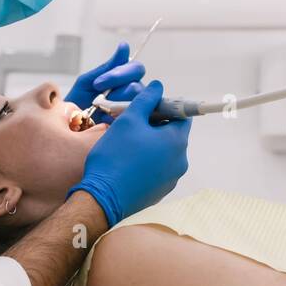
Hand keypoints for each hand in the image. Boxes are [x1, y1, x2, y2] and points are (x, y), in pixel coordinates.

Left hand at [64, 42, 145, 123]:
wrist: (69, 126)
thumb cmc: (79, 102)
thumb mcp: (88, 82)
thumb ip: (107, 67)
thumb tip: (125, 46)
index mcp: (125, 80)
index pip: (136, 68)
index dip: (118, 74)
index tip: (97, 83)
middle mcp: (134, 94)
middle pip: (137, 84)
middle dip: (115, 88)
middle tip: (97, 95)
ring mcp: (135, 110)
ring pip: (136, 100)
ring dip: (114, 102)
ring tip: (99, 109)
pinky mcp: (132, 124)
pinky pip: (133, 116)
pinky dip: (116, 116)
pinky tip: (105, 119)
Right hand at [68, 80, 191, 225]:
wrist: (103, 198)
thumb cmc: (115, 156)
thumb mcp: (128, 120)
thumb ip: (146, 100)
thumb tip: (158, 87)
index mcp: (177, 141)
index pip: (182, 115)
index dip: (165, 107)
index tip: (146, 106)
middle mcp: (180, 161)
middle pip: (172, 134)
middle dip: (154, 125)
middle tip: (131, 121)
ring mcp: (171, 179)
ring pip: (163, 152)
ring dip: (149, 144)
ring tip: (126, 142)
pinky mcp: (160, 191)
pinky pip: (157, 169)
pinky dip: (146, 162)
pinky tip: (126, 161)